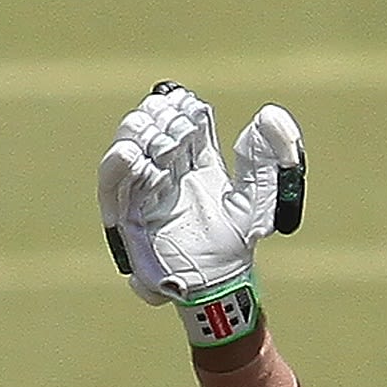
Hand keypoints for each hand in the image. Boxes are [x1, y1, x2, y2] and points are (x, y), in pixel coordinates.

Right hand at [97, 83, 304, 306]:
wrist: (219, 281)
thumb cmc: (237, 240)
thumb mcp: (258, 197)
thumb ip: (266, 159)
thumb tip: (272, 114)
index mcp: (196, 162)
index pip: (184, 123)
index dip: (184, 108)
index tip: (191, 105)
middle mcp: (167, 172)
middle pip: (154, 130)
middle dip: (162, 119)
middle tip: (177, 120)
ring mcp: (144, 191)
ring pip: (130, 150)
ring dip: (139, 135)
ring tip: (157, 133)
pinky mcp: (127, 213)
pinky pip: (113, 186)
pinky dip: (118, 166)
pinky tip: (131, 153)